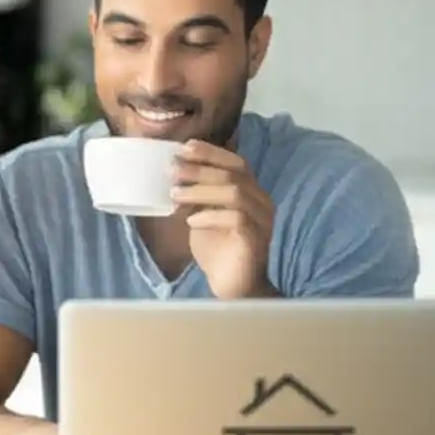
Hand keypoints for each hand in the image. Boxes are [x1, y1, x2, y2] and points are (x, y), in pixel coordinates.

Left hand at [171, 140, 276, 298]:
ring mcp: (262, 220)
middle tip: (172, 170)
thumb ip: (196, 197)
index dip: (211, 152)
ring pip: (235, 193)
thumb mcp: (202, 216)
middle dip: (199, 168)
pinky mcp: (256, 239)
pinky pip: (236, 219)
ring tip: (175, 195)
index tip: (184, 148)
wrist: (232, 287)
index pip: (236, 162)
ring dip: (200, 191)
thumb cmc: (218, 250)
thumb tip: (173, 175)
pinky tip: (191, 222)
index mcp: (251, 192)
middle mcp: (261, 202)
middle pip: (233, 174)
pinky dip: (210, 216)